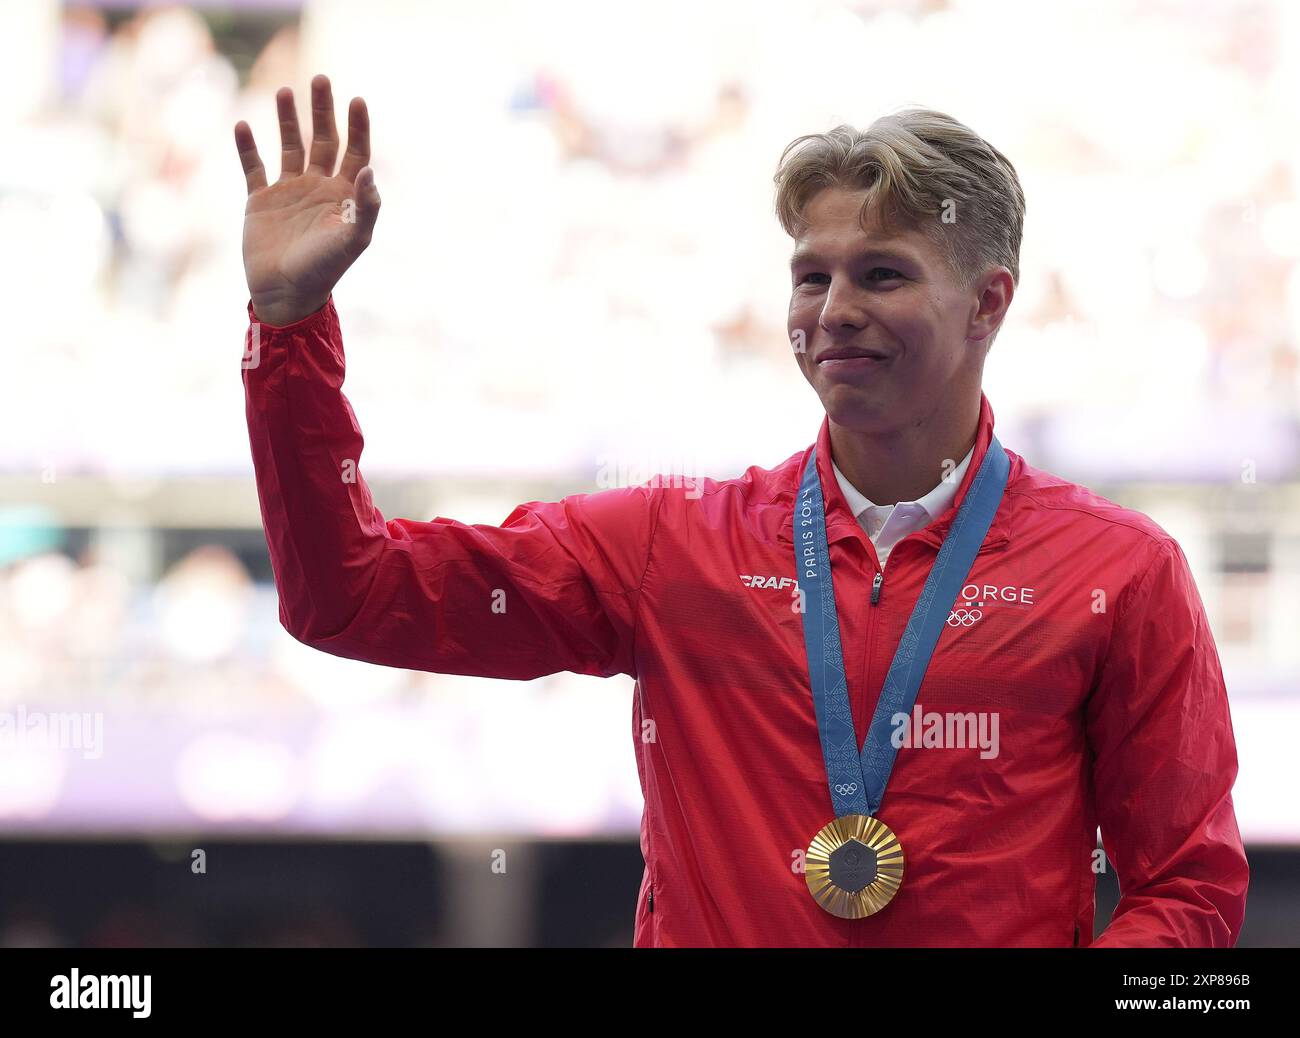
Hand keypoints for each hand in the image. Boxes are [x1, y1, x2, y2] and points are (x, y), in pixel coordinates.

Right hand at [234, 74, 380, 326]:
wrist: (286, 294)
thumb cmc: (324, 270)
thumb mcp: (352, 240)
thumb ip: (367, 207)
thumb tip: (368, 170)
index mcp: (344, 195)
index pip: (354, 152)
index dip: (357, 126)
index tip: (357, 99)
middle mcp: (318, 188)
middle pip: (323, 140)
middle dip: (323, 111)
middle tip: (321, 79)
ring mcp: (289, 192)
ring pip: (290, 147)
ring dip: (287, 120)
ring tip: (285, 90)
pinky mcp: (260, 201)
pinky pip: (253, 168)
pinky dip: (247, 147)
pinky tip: (243, 124)